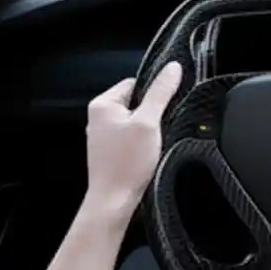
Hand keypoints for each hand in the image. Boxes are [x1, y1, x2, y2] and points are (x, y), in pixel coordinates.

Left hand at [83, 61, 182, 220]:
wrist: (113, 202)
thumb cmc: (128, 162)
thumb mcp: (148, 122)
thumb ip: (160, 93)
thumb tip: (173, 67)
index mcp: (102, 104)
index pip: (135, 83)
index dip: (153, 94)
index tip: (164, 108)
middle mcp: (98, 117)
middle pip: (134, 102)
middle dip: (150, 114)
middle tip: (159, 129)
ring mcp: (101, 135)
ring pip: (133, 121)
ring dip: (147, 130)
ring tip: (152, 144)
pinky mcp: (108, 152)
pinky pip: (129, 137)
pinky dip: (140, 143)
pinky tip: (146, 155)